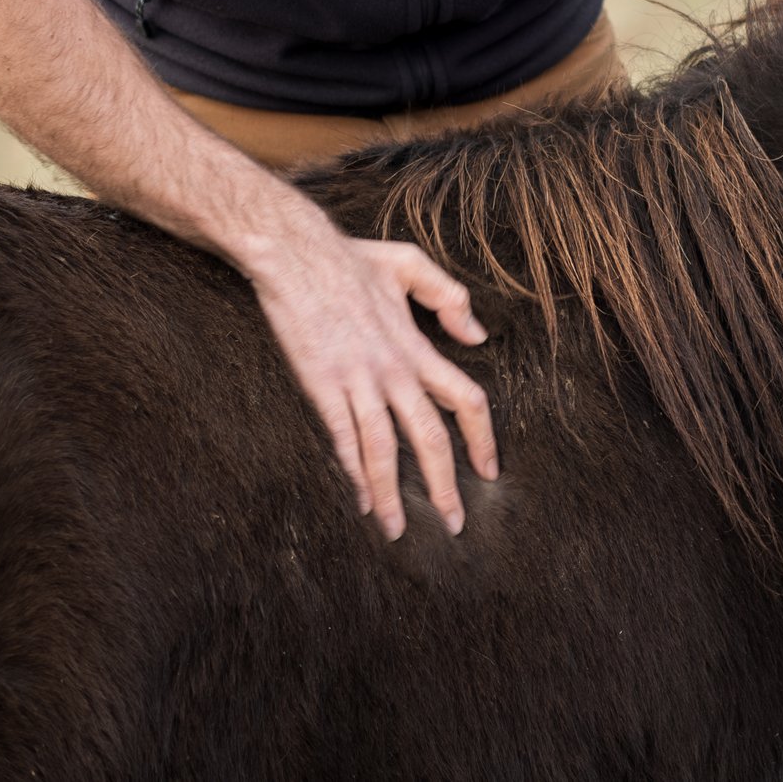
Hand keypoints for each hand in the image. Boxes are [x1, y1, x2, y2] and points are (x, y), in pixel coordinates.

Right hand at [244, 207, 498, 539]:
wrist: (294, 253)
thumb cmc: (350, 258)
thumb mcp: (410, 264)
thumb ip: (450, 297)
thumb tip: (477, 336)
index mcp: (417, 347)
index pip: (466, 399)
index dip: (483, 439)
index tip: (488, 472)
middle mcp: (393, 369)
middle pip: (430, 438)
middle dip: (443, 487)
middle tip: (453, 525)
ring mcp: (357, 379)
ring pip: (384, 449)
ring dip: (393, 494)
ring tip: (398, 529)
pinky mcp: (322, 384)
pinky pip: (343, 438)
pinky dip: (354, 473)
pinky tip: (360, 499)